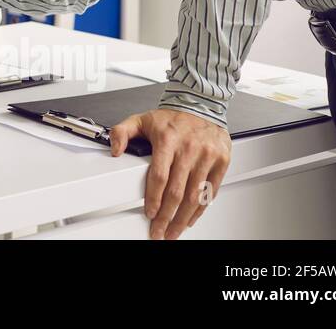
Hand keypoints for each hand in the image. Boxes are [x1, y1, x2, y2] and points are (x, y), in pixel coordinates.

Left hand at [110, 108, 231, 238]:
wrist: (201, 105)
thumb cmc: (172, 117)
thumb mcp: (141, 119)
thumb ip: (122, 132)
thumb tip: (114, 150)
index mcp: (167, 140)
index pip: (159, 177)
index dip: (154, 199)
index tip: (150, 213)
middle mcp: (189, 149)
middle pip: (177, 192)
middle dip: (167, 217)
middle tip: (160, 231)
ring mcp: (207, 156)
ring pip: (195, 196)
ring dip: (183, 218)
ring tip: (174, 231)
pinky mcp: (221, 161)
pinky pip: (210, 191)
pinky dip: (200, 208)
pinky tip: (191, 217)